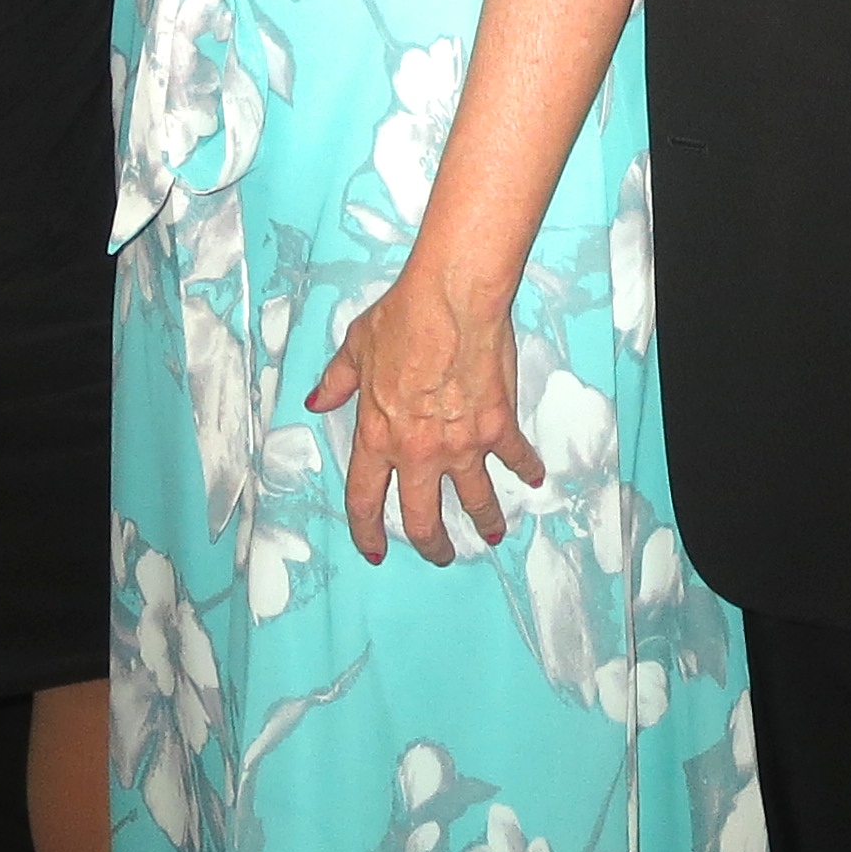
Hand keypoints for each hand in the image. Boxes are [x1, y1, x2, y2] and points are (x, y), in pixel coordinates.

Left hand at [306, 261, 544, 568]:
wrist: (452, 298)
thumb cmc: (403, 316)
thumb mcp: (356, 347)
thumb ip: (337, 382)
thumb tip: (317, 400)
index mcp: (377, 437)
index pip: (364, 501)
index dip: (367, 533)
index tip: (374, 550)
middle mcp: (418, 452)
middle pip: (422, 520)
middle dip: (430, 545)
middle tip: (439, 553)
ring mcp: (461, 444)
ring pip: (475, 501)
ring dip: (484, 522)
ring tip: (490, 533)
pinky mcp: (497, 426)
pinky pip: (515, 458)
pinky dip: (526, 470)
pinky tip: (533, 477)